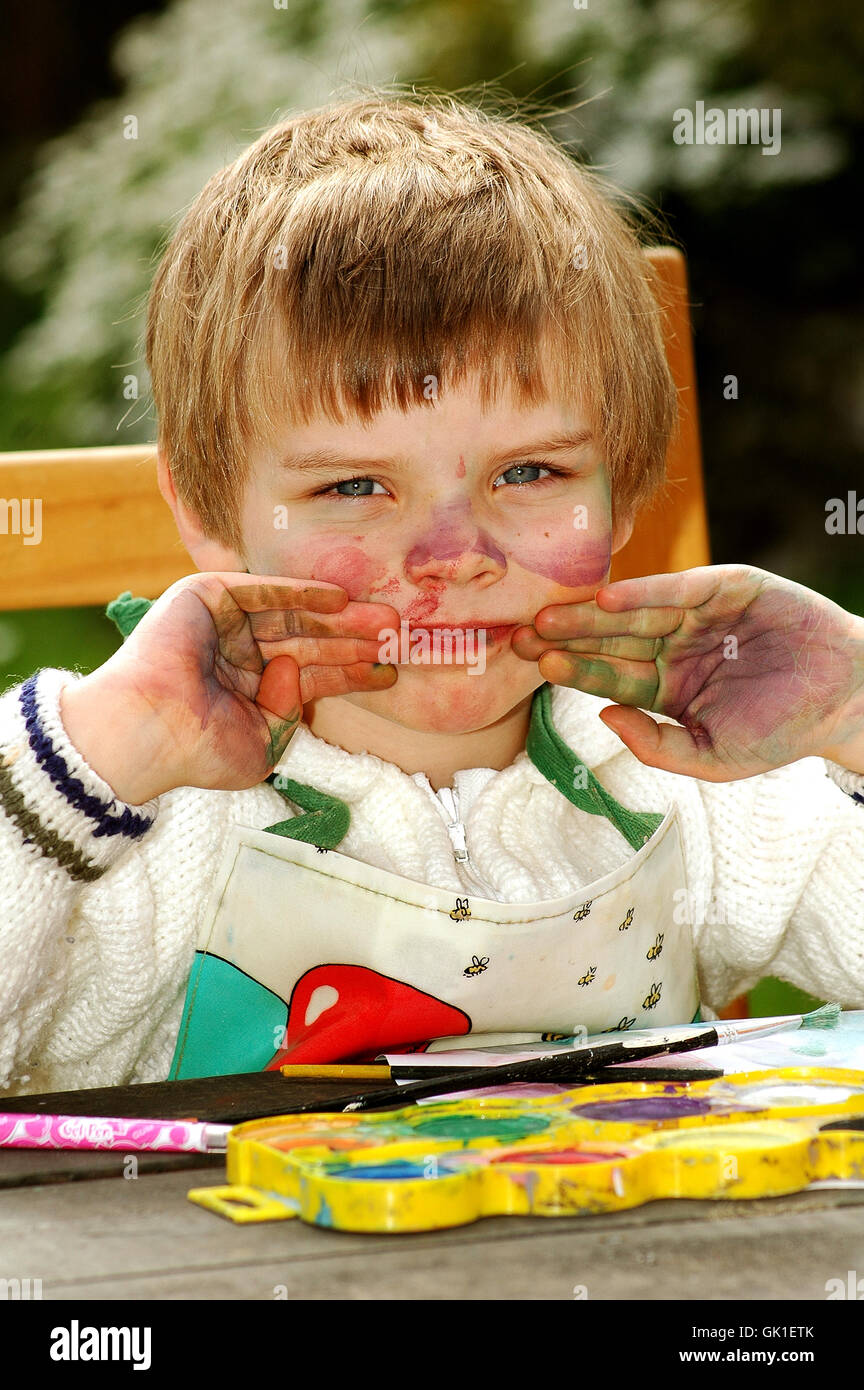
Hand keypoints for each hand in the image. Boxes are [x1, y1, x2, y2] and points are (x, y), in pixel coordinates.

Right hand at [60, 573, 398, 802]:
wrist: (149, 734)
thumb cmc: (198, 750)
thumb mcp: (263, 743)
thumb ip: (289, 712)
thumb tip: (297, 672)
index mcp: (248, 691)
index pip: (310, 676)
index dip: (350, 673)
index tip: (390, 672)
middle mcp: (237, 655)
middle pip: (308, 641)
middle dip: (352, 640)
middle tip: (397, 636)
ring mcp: (222, 625)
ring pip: (292, 615)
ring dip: (338, 617)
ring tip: (382, 619)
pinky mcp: (206, 598)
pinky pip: (263, 590)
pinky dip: (301, 592)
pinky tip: (339, 599)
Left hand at [512, 564, 863, 779]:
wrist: (848, 700)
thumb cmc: (781, 734)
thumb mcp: (712, 758)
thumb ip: (656, 745)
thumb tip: (603, 719)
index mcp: (666, 686)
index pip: (608, 676)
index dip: (572, 670)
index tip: (534, 664)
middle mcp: (675, 646)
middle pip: (610, 640)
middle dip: (568, 637)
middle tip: (522, 633)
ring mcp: (701, 615)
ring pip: (636, 613)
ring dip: (594, 613)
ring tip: (551, 615)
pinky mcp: (731, 587)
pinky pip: (682, 589)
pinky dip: (648, 591)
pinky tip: (610, 597)